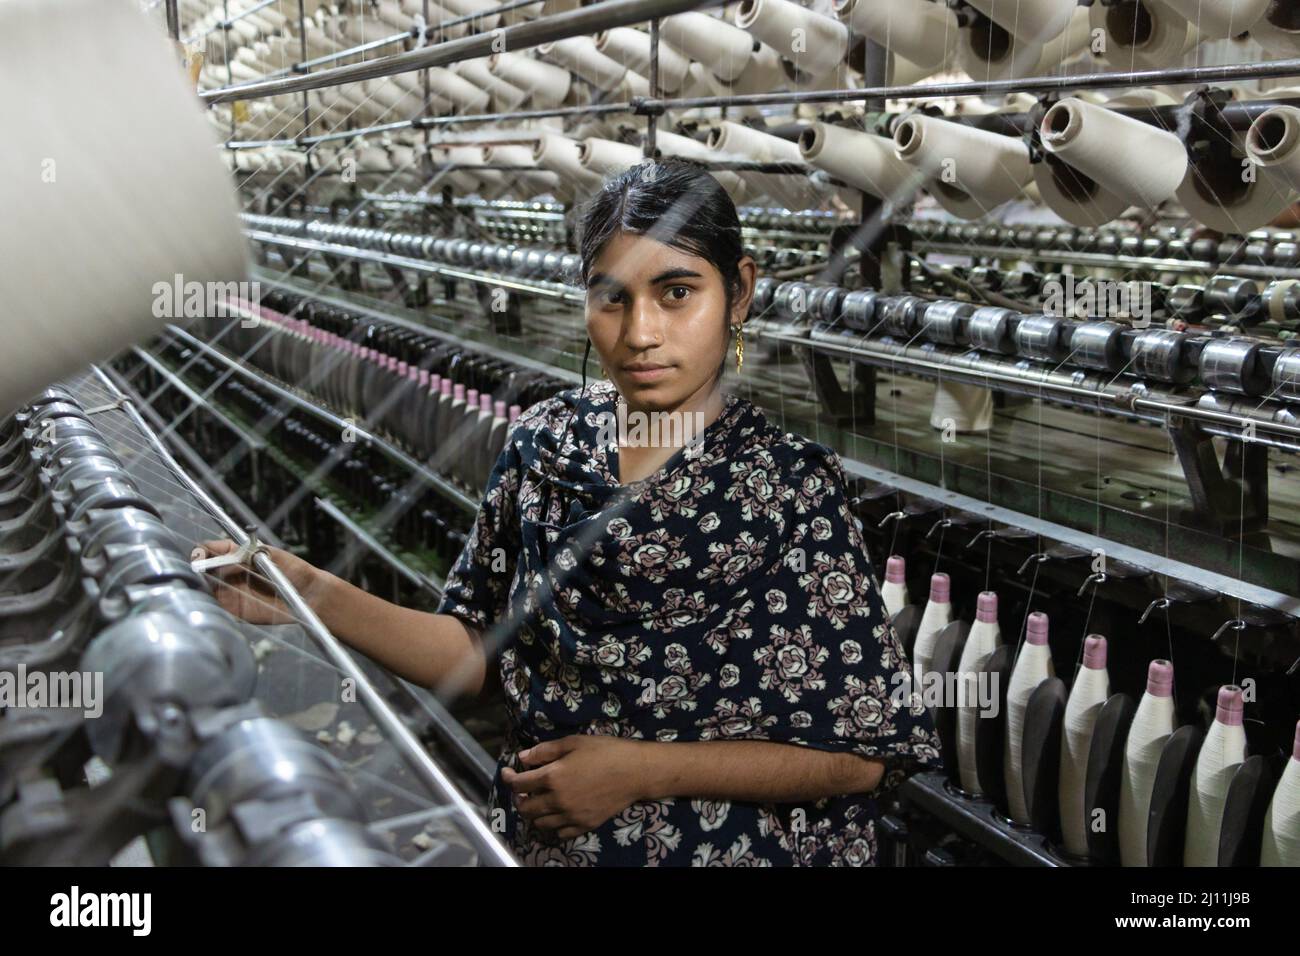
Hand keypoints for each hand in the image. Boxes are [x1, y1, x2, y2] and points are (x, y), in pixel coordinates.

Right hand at [193, 539, 331, 624]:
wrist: (308, 595)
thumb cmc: (293, 571)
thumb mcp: (271, 556)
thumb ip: (249, 552)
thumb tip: (226, 552)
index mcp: (237, 557)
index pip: (211, 550)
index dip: (203, 551)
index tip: (201, 554)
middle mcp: (230, 574)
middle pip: (202, 569)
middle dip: (197, 569)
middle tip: (199, 572)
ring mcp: (230, 592)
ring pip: (204, 588)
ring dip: (198, 587)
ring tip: (202, 586)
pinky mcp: (234, 611)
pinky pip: (215, 608)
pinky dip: (207, 605)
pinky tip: (207, 601)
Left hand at [501, 736, 650, 840]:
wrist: (636, 772)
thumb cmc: (606, 751)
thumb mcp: (574, 743)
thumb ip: (545, 751)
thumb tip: (522, 758)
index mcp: (553, 777)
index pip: (519, 783)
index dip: (509, 777)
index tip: (507, 772)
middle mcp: (558, 800)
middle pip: (525, 807)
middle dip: (518, 798)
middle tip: (522, 789)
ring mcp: (571, 816)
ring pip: (539, 823)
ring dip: (533, 813)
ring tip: (538, 801)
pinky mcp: (584, 825)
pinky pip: (559, 832)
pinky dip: (552, 825)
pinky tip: (555, 814)